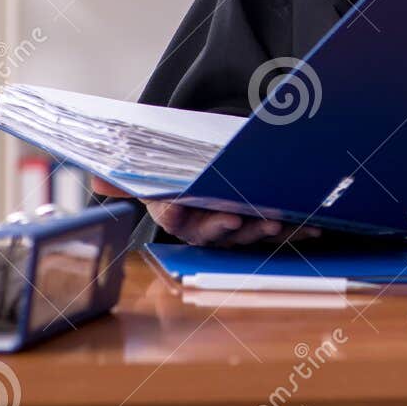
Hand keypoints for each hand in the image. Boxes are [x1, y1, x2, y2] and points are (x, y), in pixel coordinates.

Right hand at [90, 177, 321, 246]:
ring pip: (248, 235)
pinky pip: (281, 232)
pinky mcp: (264, 226)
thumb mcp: (153, 169)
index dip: (176, 216)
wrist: (210, 172)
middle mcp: (206, 228)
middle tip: (234, 219)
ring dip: (260, 230)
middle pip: (213, 232)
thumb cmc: (180, 171)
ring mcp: (237, 231)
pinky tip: (312, 226)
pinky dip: (297, 229)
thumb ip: (127, 176)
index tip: (178, 211)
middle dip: (224, 227)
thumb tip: (94, 177)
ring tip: (273, 220)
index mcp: (176, 214)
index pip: (173, 219)